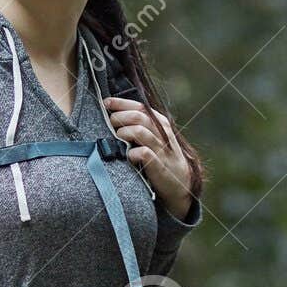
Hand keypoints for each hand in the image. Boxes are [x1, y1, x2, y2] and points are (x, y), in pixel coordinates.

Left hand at [105, 98, 193, 219]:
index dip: (121, 103)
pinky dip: (131, 153)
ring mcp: (161, 149)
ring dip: (124, 133)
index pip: (139, 106)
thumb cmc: (161, 157)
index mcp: (160, 123)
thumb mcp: (154, 137)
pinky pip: (142, 153)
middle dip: (119, 117)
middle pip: (138, 116)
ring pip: (139, 131)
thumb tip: (114, 113)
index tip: (106, 102)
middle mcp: (162, 133)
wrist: (179, 183)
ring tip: (118, 138)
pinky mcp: (159, 165)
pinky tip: (128, 156)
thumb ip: (140, 125)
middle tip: (110, 123)